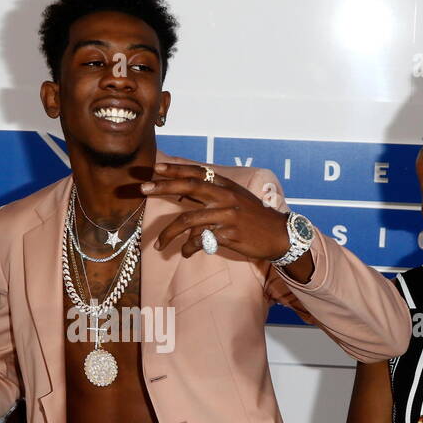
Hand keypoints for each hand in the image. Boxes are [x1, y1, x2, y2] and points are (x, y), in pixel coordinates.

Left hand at [144, 162, 290, 260]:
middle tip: (143, 189)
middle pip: (189, 187)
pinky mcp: (229, 234)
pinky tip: (185, 253)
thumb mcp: (237, 199)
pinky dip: (189, 248)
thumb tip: (185, 192)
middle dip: (163, 187)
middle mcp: (225, 196)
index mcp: (226, 186)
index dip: (175, 169)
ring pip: (189, 220)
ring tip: (159, 244)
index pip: (197, 172)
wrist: (280, 235)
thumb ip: (214, 194)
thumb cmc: (254, 219)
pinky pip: (200, 240)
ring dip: (169, 233)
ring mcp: (227, 215)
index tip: (155, 168)